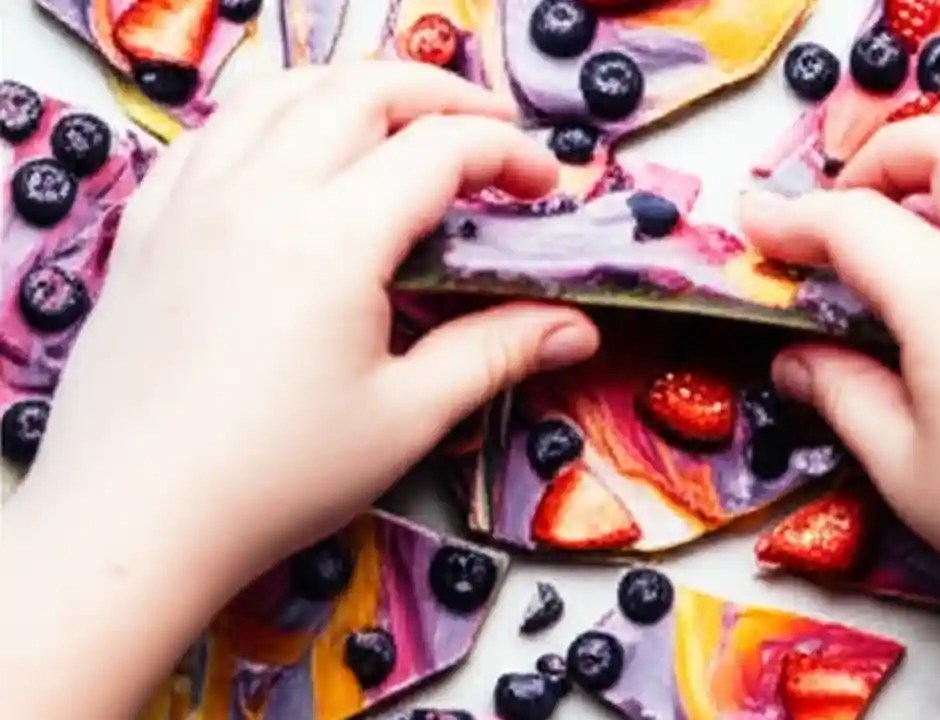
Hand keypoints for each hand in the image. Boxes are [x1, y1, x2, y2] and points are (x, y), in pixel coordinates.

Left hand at [0, 62, 597, 716]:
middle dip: (441, 94)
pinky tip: (289, 151)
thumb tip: (575, 327)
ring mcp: (193, 201)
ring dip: (354, 89)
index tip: (544, 185)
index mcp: (333, 237)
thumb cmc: (272, 478)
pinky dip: (268, 117)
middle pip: (362, 91)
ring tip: (399, 120)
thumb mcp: (405, 416)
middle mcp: (259, 193)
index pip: (440, 149)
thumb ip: (495, 352)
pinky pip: (210, 132)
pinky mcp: (149, 225)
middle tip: (489, 130)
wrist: (132, 519)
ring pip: (280, 92)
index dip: (506, 152)